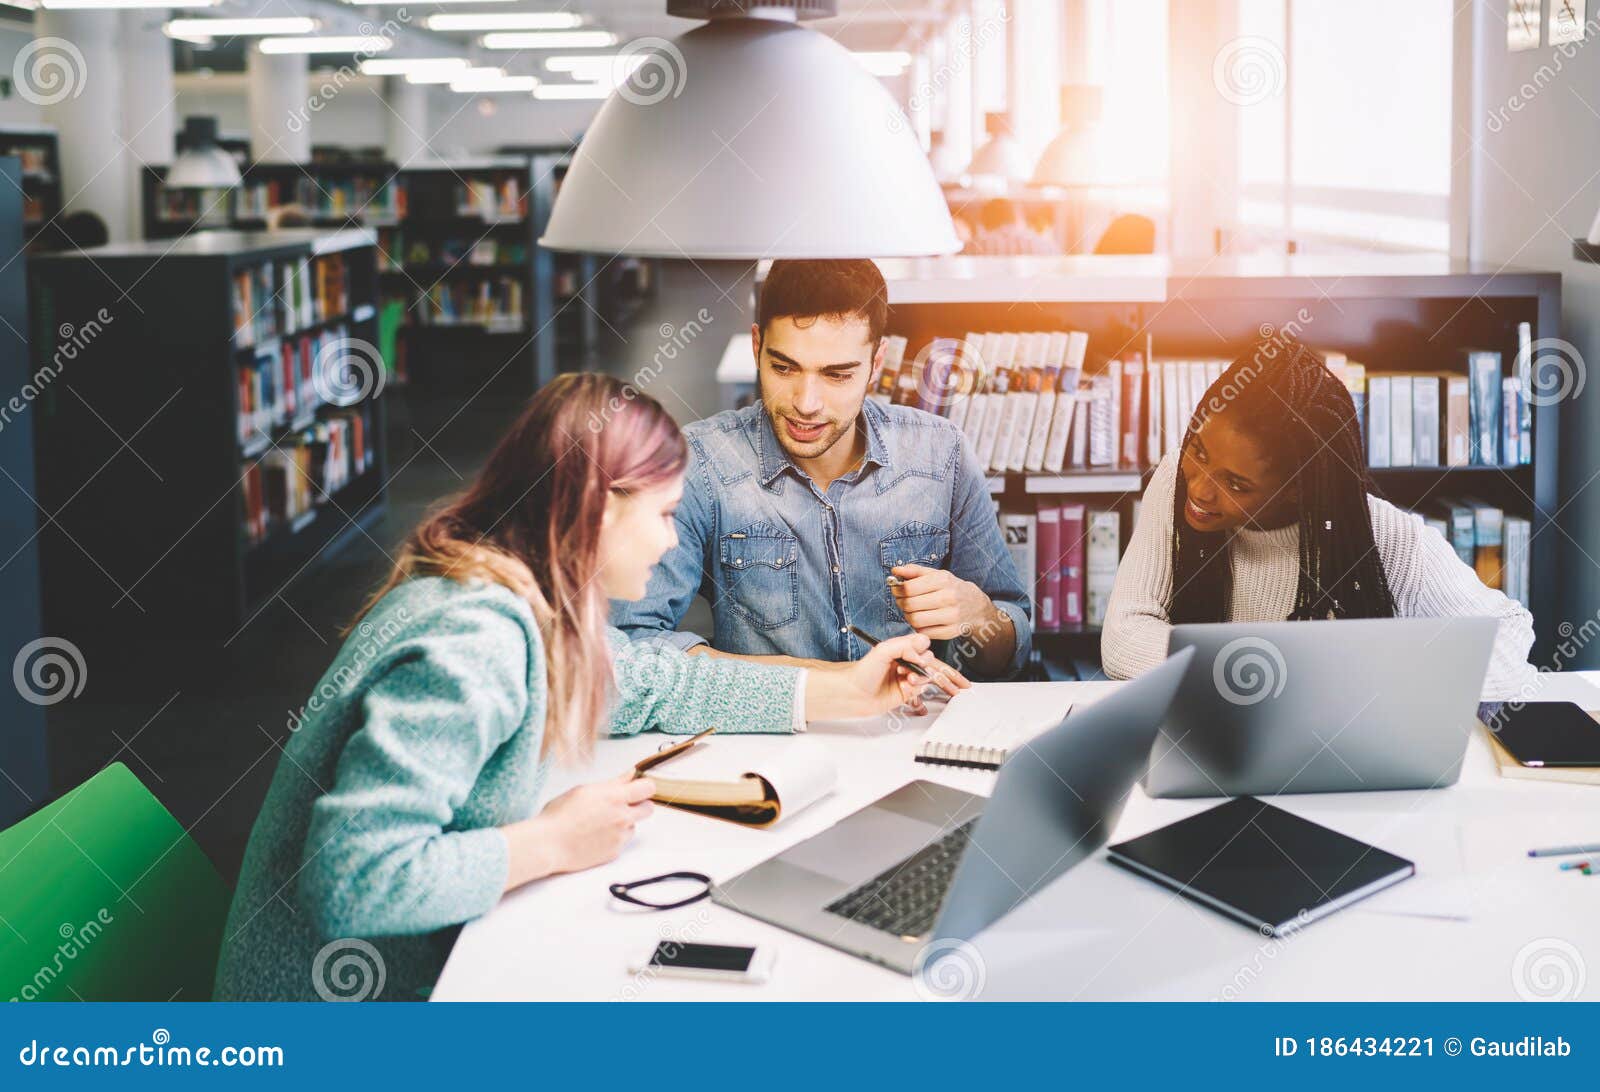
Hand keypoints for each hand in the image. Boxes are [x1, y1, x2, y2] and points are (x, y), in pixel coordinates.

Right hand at [525, 774, 655, 876]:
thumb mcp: (584, 790)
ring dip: (624, 823)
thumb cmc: (559, 816)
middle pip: (648, 808)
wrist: (548, 844)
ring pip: (633, 826)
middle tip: (622, 804)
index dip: (644, 786)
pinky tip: (595, 836)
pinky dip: (614, 838)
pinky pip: (622, 841)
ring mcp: (619, 837)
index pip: (648, 788)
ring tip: (599, 823)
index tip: (638, 787)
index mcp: (614, 797)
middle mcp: (621, 817)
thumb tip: (630, 775)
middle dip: (639, 805)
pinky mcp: (614, 852)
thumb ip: (613, 783)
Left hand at [805, 633, 969, 720]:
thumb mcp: (883, 650)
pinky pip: (921, 691)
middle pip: (934, 666)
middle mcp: (907, 663)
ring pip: (929, 678)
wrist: (852, 693)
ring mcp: (907, 679)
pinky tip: (907, 688)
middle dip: (944, 673)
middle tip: (948, 680)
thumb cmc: (863, 670)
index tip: (918, 661)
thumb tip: (924, 642)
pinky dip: (918, 690)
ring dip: (923, 680)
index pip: (925, 651)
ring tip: (910, 681)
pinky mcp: (906, 694)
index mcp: (902, 650)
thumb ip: (905, 645)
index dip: (926, 656)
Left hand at [890, 564, 996, 640]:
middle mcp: (949, 598)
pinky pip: (924, 632)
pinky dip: (919, 627)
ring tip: (911, 611)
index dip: (897, 590)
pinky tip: (923, 620)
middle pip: (910, 605)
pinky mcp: (951, 632)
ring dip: (908, 616)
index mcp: (943, 580)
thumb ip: (914, 571)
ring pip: (915, 620)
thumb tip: (895, 570)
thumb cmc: (951, 588)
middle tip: (902, 601)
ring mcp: (951, 616)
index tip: (896, 590)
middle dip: (901, 603)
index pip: (909, 588)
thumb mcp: (936, 575)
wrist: (976, 606)